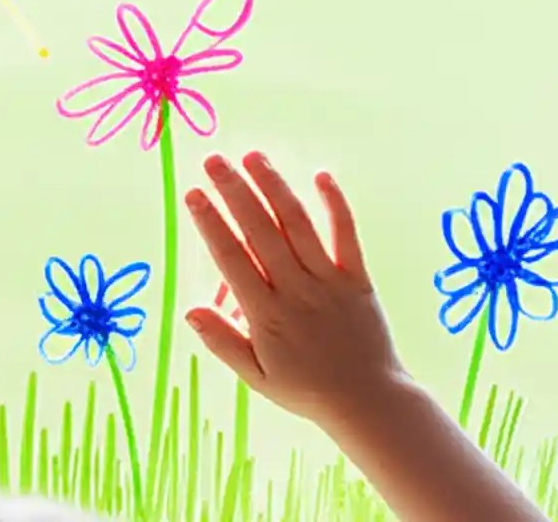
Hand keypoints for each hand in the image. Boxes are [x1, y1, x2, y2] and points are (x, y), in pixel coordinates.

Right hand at [183, 152, 404, 432]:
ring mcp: (328, 282)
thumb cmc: (305, 389)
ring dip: (275, 188)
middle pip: (260, 232)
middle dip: (235, 192)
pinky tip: (321, 175)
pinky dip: (335, 205)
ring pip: (298, 226)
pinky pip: (346, 235)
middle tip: (214, 160)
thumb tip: (190, 309)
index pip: (232, 259)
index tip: (194, 194)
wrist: (368, 401)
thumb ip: (223, 341)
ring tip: (254, 157)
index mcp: (266, 315)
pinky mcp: (357, 279)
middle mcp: (296, 291)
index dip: (211, 224)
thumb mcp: (255, 376)